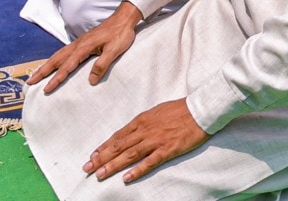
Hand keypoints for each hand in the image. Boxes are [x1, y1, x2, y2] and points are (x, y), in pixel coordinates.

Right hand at [29, 1, 142, 93]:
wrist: (124, 17)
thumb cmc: (120, 34)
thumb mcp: (114, 50)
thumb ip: (102, 65)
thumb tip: (90, 81)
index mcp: (83, 48)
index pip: (67, 67)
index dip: (56, 79)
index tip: (46, 89)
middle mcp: (77, 45)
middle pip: (56, 59)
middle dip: (42, 71)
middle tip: (29, 82)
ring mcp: (79, 42)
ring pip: (58, 55)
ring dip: (46, 65)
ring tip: (36, 74)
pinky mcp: (82, 42)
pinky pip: (64, 52)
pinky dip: (55, 59)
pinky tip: (54, 63)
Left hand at [84, 96, 208, 184]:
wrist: (200, 110)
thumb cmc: (179, 109)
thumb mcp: (156, 111)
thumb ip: (143, 122)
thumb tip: (130, 131)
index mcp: (142, 120)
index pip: (118, 135)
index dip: (104, 146)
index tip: (92, 155)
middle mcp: (145, 130)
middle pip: (119, 146)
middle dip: (101, 157)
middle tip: (87, 167)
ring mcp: (155, 140)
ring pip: (129, 155)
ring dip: (113, 165)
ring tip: (100, 174)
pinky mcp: (167, 149)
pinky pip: (149, 162)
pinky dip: (137, 170)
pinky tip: (126, 178)